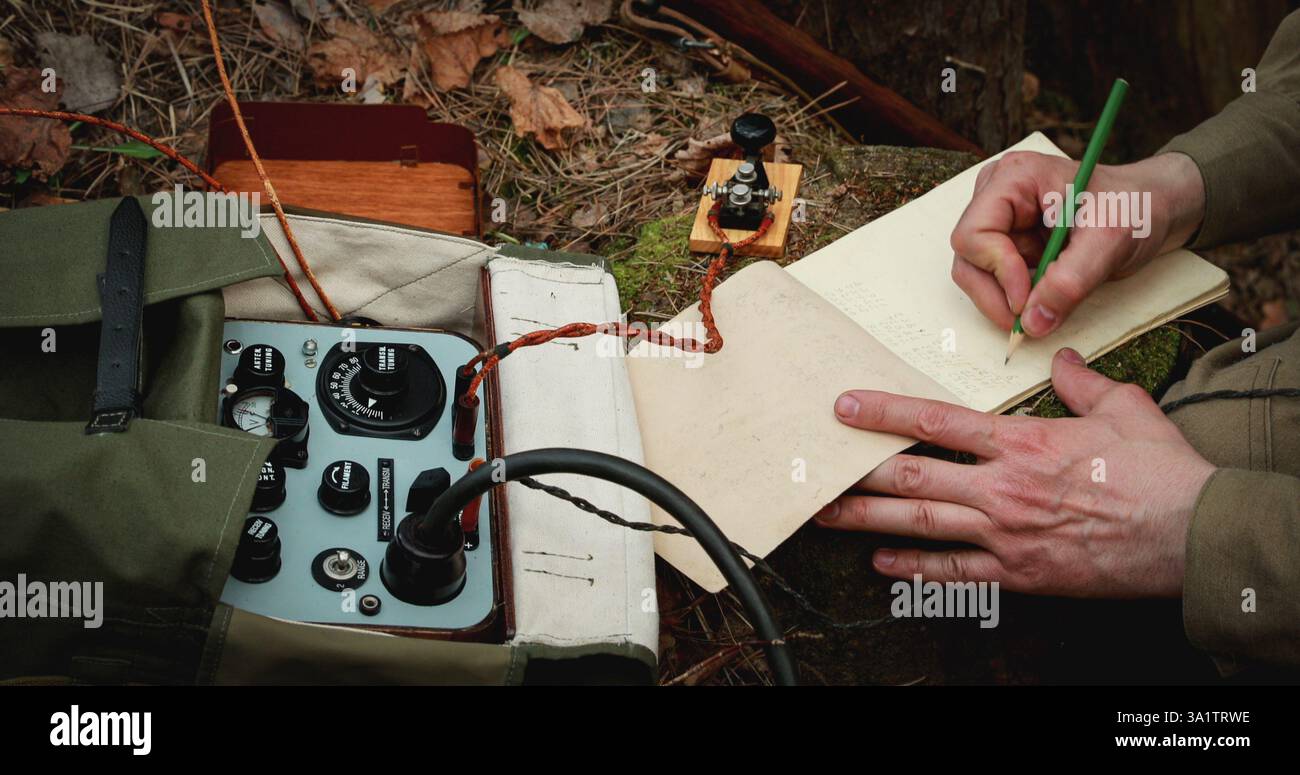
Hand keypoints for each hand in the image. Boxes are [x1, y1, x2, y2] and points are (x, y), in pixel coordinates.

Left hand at [816, 348, 1215, 597]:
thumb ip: (1081, 382)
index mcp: (1022, 442)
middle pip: (912, 477)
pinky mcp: (1020, 573)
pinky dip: (914, 569)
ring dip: (867, 520)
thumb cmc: (1161, 470)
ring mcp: (1007, 533)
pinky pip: (955, 573)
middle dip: (858, 472)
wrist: (1194, 534)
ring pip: (921, 525)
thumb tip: (1060, 359)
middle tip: (817, 469)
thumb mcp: (1124, 408)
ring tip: (827, 515)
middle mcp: (1003, 486)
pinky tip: (882, 563)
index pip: (936, 421)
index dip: (884, 412)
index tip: (846, 406)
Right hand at [950, 151, 1203, 335]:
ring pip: (975, 273)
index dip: (997, 271)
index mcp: (1014, 178)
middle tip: (1027, 322)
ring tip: (1042, 308)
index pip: (974, 233)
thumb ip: (1069, 283)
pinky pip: (994, 281)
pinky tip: (1044, 298)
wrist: (1152, 208)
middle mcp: (996, 195)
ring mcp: (1000, 221)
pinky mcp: (1008, 243)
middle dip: (995, 294)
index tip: (1026, 300)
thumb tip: (1033, 323)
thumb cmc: (1133, 208)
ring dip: (1004, 300)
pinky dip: (1014, 299)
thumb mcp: (1109, 242)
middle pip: (968, 257)